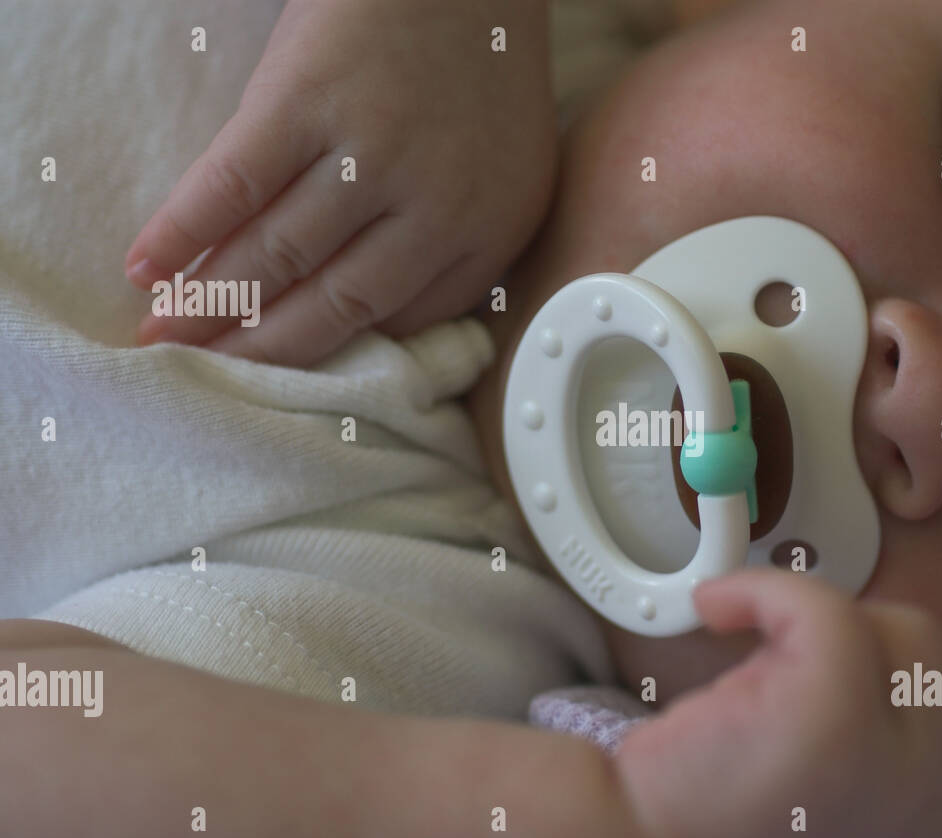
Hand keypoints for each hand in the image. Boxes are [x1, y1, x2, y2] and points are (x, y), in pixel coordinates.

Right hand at [128, 0, 557, 365]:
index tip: (280, 374)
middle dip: (257, 349)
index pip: (399, 320)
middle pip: (332, 305)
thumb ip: (456, 242)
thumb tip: (374, 316)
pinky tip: (149, 267)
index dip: (329, 352)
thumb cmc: (478, 70)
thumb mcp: (506, 171)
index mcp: (491, 231)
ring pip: (277, 255)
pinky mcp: (310, 99)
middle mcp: (438, 207)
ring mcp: (372, 154)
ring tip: (164, 336)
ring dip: (211, 304)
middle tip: (202, 377)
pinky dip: (184, 230)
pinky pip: (233, 186)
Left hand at [614, 568, 941, 837]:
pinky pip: (827, 611)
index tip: (832, 677)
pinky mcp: (834, 718)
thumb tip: (890, 683)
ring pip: (901, 632)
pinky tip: (717, 608)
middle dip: (860, 643)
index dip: (896, 684)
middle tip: (778, 661)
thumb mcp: (833, 801)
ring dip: (820, 620)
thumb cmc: (706, 832)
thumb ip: (882, 759)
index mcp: (937, 830)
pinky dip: (768, 590)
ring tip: (748, 641)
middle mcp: (939, 808)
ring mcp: (897, 766)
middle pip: (937, 666)